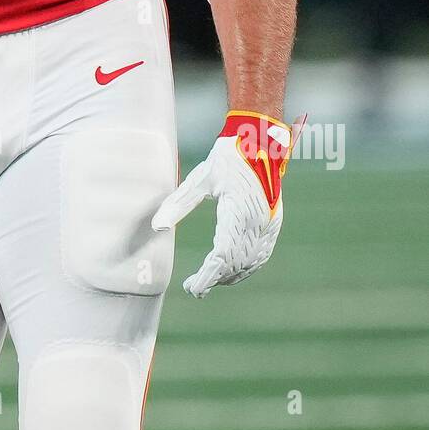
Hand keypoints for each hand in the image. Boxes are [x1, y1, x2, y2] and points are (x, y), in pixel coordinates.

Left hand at [152, 111, 304, 297]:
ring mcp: (268, 224)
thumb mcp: (200, 178)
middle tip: (194, 287)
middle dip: (215, 279)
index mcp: (238, 212)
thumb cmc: (227, 158)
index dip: (207, 276)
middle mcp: (257, 223)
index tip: (191, 287)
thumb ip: (178, 204)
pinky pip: (262, 254)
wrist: (259, 141)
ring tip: (208, 282)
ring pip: (250, 262)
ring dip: (230, 276)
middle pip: (236, 263)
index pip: (222, 255)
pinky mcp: (273, 222)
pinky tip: (232, 272)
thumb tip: (157, 226)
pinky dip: (246, 267)